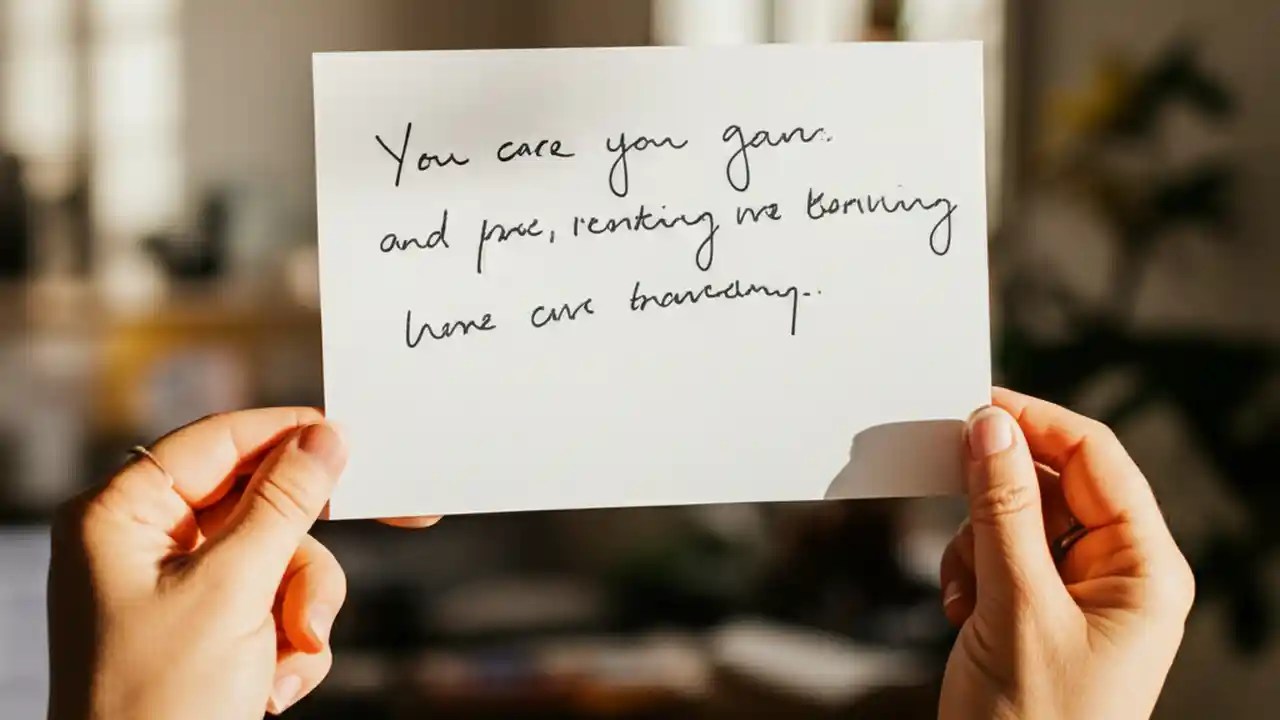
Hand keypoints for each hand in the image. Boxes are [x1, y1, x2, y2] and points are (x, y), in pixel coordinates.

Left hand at [47, 409, 437, 718]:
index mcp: (123, 515)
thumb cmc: (158, 704)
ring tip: (290, 658)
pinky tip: (271, 689)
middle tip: (366, 555)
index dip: (289, 435)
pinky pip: (276, 606)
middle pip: (262, 505)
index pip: (220, 441)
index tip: (352, 442)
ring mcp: (176, 588)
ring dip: (302, 612)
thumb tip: (325, 438)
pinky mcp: (207, 630)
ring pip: (281, 560)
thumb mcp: (232, 592)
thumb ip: (284, 504)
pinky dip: (289, 646)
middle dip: (302, 560)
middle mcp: (146, 542)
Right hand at [938, 388, 1194, 718]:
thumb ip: (1003, 511)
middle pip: (1054, 484)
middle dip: (996, 493)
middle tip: (947, 483)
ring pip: (1016, 517)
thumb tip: (989, 428)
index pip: (1097, 459)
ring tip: (962, 590)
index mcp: (1144, 569)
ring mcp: (1074, 593)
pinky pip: (996, 554)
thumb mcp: (1017, 607)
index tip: (975, 406)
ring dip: (975, 540)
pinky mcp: (1034, 609)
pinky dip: (967, 569)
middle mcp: (1116, 573)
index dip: (1037, 423)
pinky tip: (959, 609)